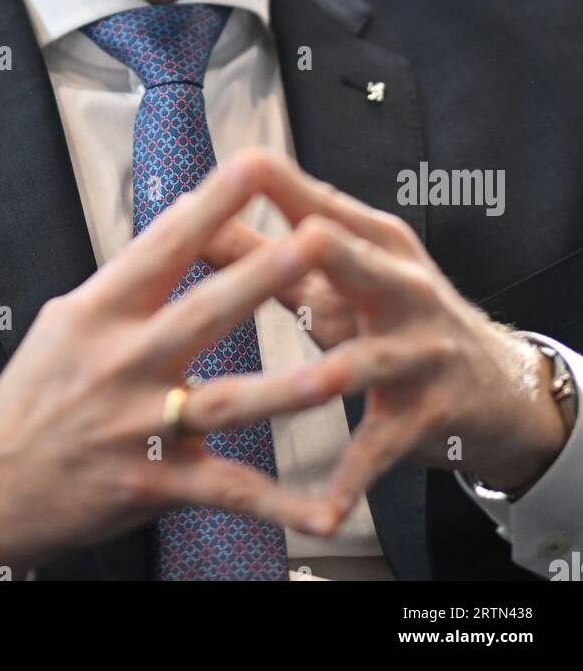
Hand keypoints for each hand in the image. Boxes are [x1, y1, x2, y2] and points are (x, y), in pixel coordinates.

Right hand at [0, 153, 343, 579]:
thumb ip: (129, 276)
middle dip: (260, 277)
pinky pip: (227, 493)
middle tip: (312, 242)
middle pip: (202, 313)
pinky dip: (277, 506)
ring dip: (284, 390)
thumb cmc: (36, 393)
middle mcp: (120, 362)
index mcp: (98, 312)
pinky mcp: (153, 484)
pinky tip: (322, 512)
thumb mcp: (68, 319)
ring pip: (224, 403)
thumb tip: (185, 214)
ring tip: (339, 372)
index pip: (162, 247)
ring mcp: (138, 426)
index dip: (209, 205)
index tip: (251, 167)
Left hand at [197, 149, 569, 528]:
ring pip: (362, 362)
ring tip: (296, 389)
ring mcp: (416, 350)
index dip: (280, 186)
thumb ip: (262, 250)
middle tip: (300, 243)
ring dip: (321, 380)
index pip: (322, 203)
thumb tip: (189, 214)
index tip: (234, 169)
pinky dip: (352, 480)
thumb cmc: (388, 313)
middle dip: (324, 253)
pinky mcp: (423, 412)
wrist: (489, 382)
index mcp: (371, 241)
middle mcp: (399, 285)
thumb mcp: (338, 276)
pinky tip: (323, 509)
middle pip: (356, 262)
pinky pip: (379, 448)